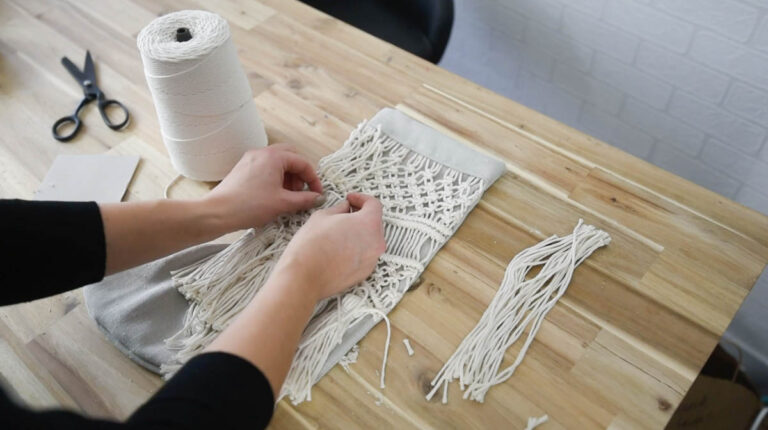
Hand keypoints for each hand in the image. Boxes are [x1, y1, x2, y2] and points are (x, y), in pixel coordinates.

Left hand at [202, 144, 323, 231]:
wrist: (218, 212)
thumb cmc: (249, 205)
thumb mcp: (283, 203)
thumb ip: (304, 199)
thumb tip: (317, 198)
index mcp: (274, 157)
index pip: (302, 162)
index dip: (313, 179)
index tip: (317, 193)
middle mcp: (262, 153)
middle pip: (290, 157)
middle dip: (300, 174)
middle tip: (302, 191)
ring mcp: (251, 159)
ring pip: (277, 162)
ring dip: (288, 176)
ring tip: (288, 196)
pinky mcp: (243, 168)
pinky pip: (265, 167)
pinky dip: (275, 177)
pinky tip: (274, 195)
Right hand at [271, 193, 385, 301]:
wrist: (304, 277)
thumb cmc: (311, 246)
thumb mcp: (322, 216)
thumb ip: (339, 209)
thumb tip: (345, 208)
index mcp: (369, 224)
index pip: (374, 205)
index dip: (361, 198)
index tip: (350, 199)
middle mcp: (376, 242)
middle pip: (374, 222)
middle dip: (361, 216)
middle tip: (345, 213)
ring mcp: (372, 260)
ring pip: (370, 240)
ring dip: (359, 233)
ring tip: (340, 232)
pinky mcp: (364, 273)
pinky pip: (365, 255)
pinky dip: (357, 249)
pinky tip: (340, 249)